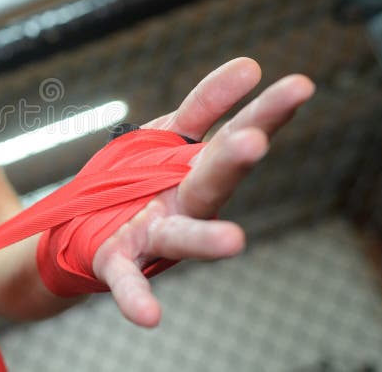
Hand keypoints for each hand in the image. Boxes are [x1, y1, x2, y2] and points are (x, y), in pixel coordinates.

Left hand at [92, 58, 314, 327]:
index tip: (300, 86)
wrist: (82, 222)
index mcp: (198, 169)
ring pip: (181, 235)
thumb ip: (206, 103)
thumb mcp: (168, 132)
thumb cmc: (139, 177)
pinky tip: (149, 317)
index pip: (236, 133)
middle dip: (231, 162)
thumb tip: (251, 65)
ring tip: (235, 241)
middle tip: (254, 142)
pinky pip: (128, 279)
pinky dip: (138, 297)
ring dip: (206, 239)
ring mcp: (154, 234)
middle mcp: (184, 204)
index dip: (267, 111)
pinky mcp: (119, 259)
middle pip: (211, 181)